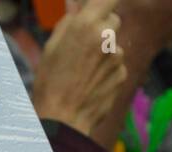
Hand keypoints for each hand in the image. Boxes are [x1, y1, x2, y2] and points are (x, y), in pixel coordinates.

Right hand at [31, 0, 127, 137]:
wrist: (62, 120)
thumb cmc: (50, 84)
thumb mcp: (50, 48)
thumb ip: (68, 24)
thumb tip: (78, 11)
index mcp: (85, 25)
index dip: (106, 1)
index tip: (102, 6)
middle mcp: (106, 36)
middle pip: (113, 19)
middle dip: (102, 27)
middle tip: (83, 46)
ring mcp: (117, 56)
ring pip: (114, 45)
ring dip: (103, 53)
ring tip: (82, 73)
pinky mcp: (122, 73)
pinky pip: (116, 65)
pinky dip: (106, 70)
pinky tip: (90, 84)